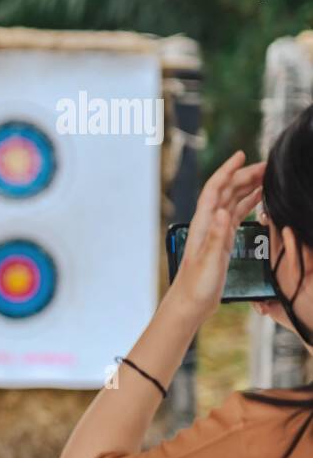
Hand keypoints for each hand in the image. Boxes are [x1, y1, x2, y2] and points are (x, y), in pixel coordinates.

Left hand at [166, 151, 264, 322]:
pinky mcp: (221, 241)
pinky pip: (235, 216)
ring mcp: (214, 232)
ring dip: (248, 187)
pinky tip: (258, 200)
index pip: (215, 189)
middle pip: (226, 192)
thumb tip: (221, 211)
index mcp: (203, 224)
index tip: (241, 154)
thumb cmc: (196, 284)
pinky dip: (247, 205)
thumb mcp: (209, 260)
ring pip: (232, 202)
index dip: (227, 170)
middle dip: (244, 175)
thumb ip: (216, 237)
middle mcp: (207, 224)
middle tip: (267, 165)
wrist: (190, 303)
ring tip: (267, 177)